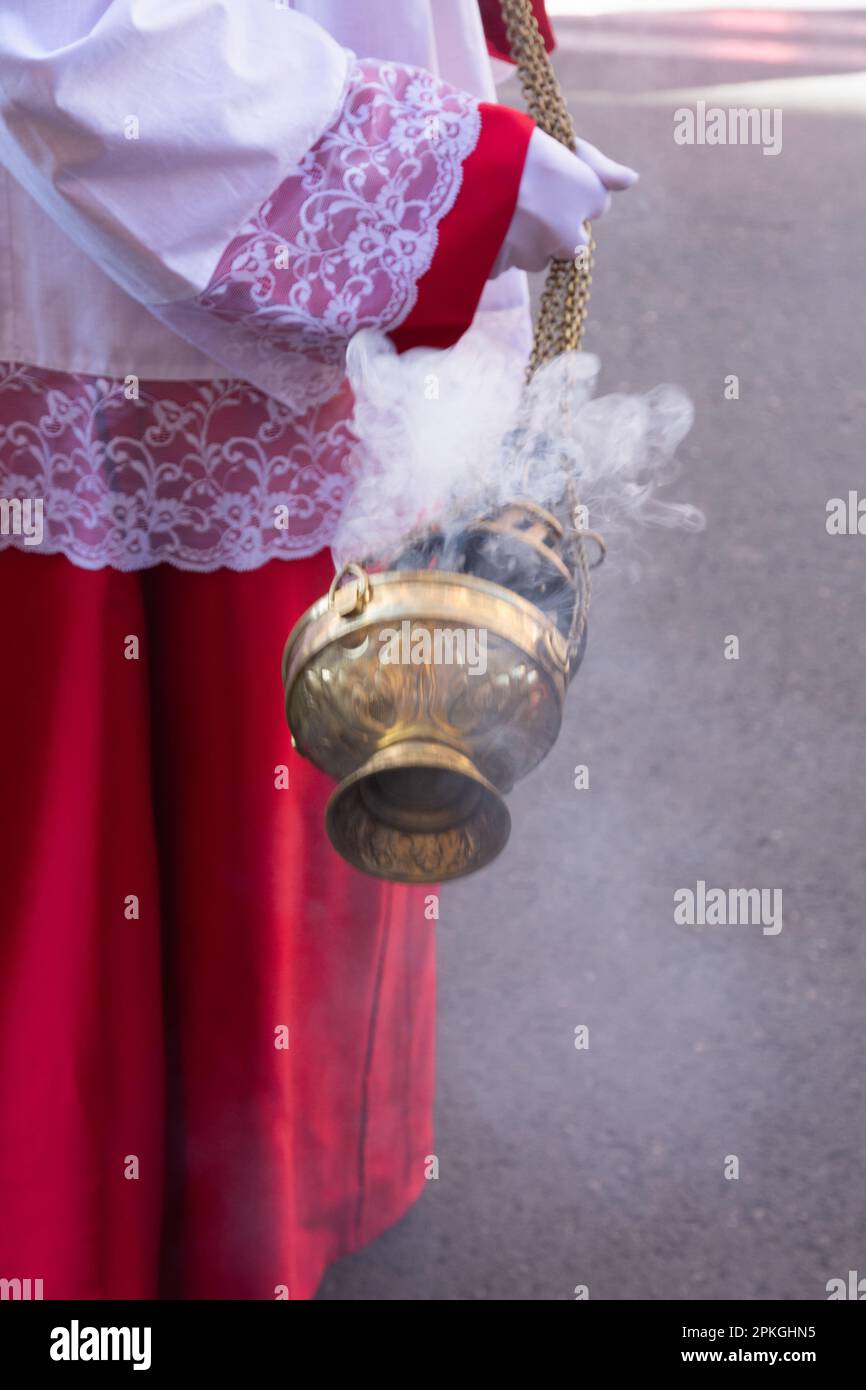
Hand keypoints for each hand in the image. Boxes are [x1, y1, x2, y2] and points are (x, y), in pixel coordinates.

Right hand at [492, 127, 637, 275]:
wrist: (464, 166)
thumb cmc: (513, 145)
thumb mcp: (559, 145)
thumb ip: (598, 168)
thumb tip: (631, 180)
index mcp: (587, 195)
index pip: (595, 205)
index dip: (575, 192)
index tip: (553, 177)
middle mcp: (567, 233)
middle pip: (568, 243)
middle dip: (552, 229)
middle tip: (525, 199)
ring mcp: (532, 255)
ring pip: (533, 256)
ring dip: (523, 241)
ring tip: (498, 208)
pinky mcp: (500, 268)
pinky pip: (502, 264)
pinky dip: (495, 250)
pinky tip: (481, 224)